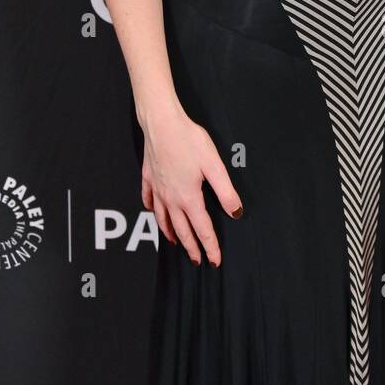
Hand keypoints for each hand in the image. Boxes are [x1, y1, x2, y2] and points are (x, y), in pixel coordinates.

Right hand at [140, 100, 242, 265]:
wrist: (161, 123)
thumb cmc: (189, 140)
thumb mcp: (214, 166)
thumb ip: (226, 191)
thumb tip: (236, 212)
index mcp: (189, 197)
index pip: (202, 229)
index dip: (210, 246)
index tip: (214, 260)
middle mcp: (171, 198)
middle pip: (182, 230)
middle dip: (191, 247)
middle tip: (197, 260)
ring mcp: (157, 189)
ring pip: (163, 219)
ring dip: (171, 234)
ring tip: (175, 243)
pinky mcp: (149, 178)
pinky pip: (149, 201)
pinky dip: (153, 211)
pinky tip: (154, 212)